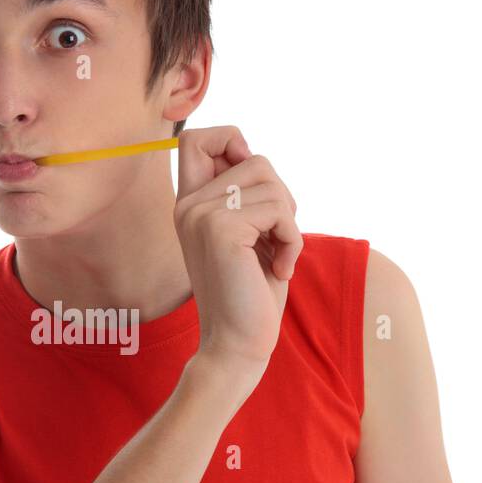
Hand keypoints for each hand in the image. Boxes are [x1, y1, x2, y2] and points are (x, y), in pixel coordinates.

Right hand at [174, 125, 303, 370]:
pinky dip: (293, 240)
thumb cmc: (250, 293)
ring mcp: (201, 215)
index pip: (197, 138)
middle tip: (276, 238)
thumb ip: (245, 196)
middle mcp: (189, 205)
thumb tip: (252, 155)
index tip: (251, 184)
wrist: (236, 344)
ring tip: (278, 256)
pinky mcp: (222, 229)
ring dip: (289, 222)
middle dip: (281, 196)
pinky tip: (280, 270)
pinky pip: (279, 211)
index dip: (231, 141)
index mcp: (190, 204)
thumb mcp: (249, 235)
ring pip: (271, 182)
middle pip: (255, 159)